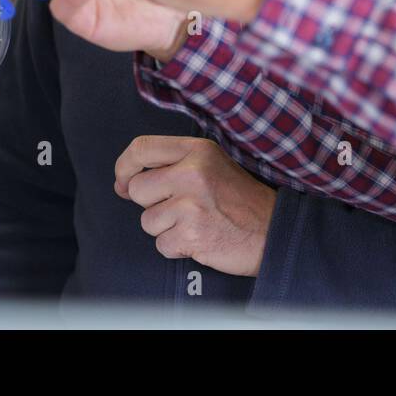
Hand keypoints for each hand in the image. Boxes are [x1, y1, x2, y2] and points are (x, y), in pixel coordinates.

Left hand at [114, 135, 275, 276]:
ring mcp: (191, 204)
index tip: (123, 181)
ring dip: (166, 228)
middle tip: (178, 207)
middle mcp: (192, 173)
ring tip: (195, 223)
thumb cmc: (240, 200)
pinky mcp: (192, 234)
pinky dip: (177, 247)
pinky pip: (161, 245)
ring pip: (147, 220)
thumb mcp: (212, 164)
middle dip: (151, 204)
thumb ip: (174, 163)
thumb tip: (125, 181)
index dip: (124, 166)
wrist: (273, 231)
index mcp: (197, 150)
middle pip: (137, 189)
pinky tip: (199, 238)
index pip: (141, 148)